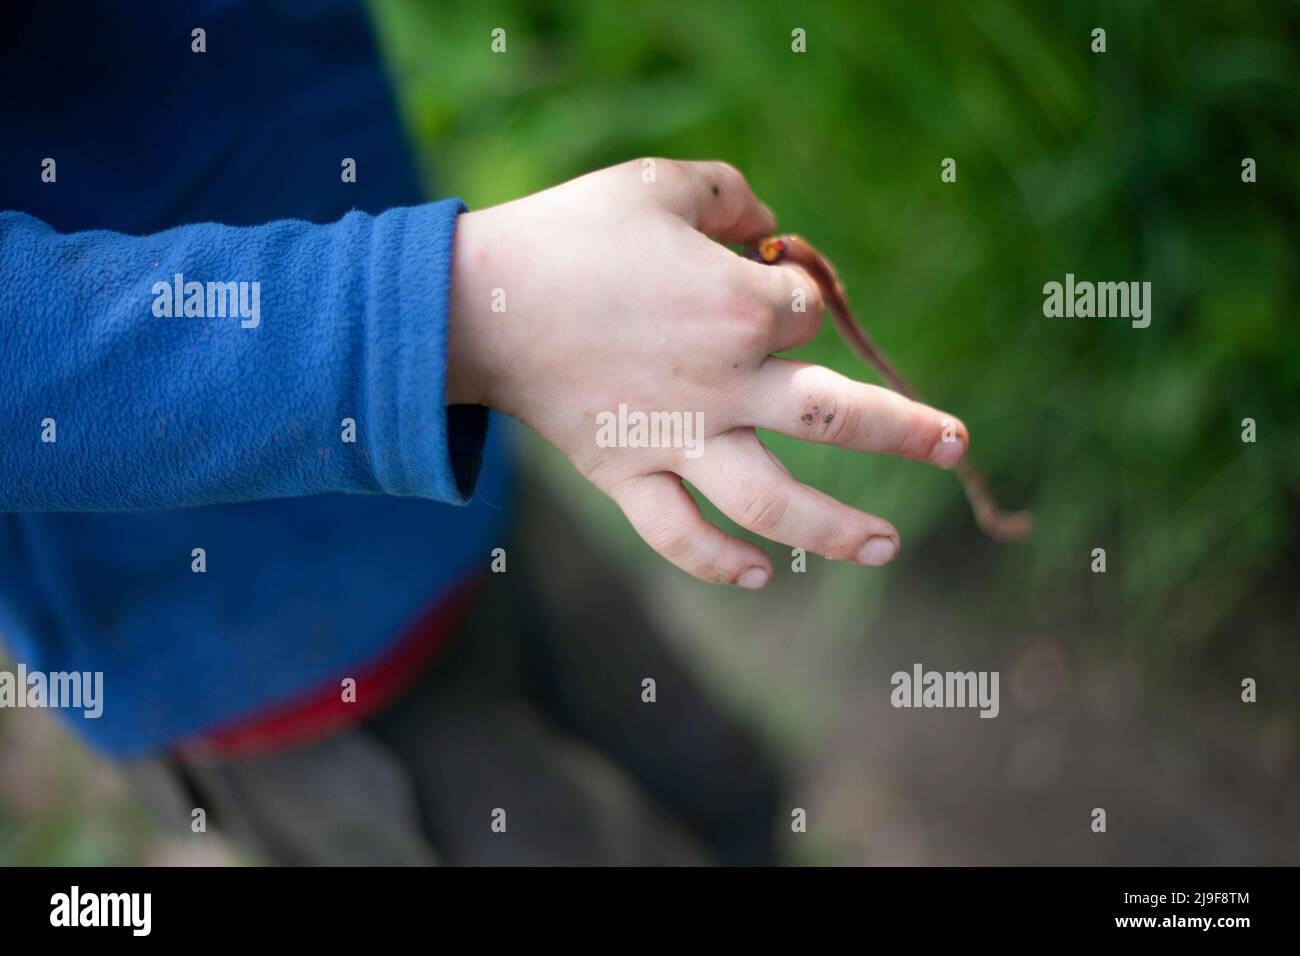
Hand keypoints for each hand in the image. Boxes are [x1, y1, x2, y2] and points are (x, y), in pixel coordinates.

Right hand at [448, 158, 967, 587]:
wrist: (476, 303)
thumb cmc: (570, 235)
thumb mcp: (655, 184)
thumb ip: (729, 195)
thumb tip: (768, 224)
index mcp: (738, 309)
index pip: (804, 309)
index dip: (792, 291)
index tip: (760, 277)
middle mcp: (724, 384)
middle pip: (834, 416)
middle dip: (905, 431)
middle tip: (956, 445)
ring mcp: (677, 440)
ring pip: (772, 499)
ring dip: (835, 529)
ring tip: (887, 546)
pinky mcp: (625, 474)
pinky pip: (675, 533)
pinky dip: (715, 562)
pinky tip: (756, 576)